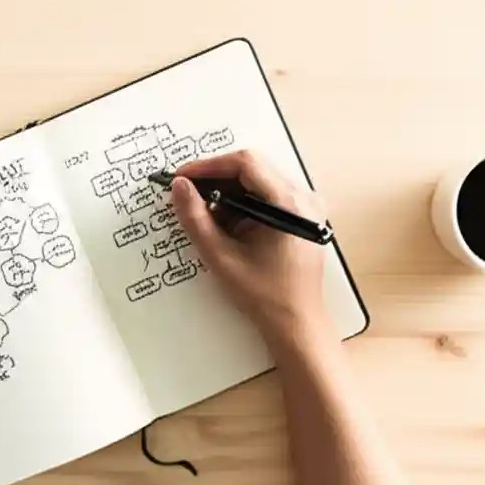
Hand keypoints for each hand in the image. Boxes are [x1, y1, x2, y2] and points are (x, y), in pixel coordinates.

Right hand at [170, 150, 333, 355]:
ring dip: (227, 190)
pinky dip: (242, 202)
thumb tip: (179, 187)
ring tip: (205, 213)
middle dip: (215, 177)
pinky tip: (226, 222)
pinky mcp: (302, 215)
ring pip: (258, 180)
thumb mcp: (221, 256)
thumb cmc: (265, 295)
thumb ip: (196, 218)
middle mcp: (303, 198)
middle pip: (252, 168)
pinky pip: (267, 194)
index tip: (182, 178)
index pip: (245, 163)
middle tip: (187, 193)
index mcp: (289, 203)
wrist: (296, 322)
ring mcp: (306, 206)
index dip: (208, 165)